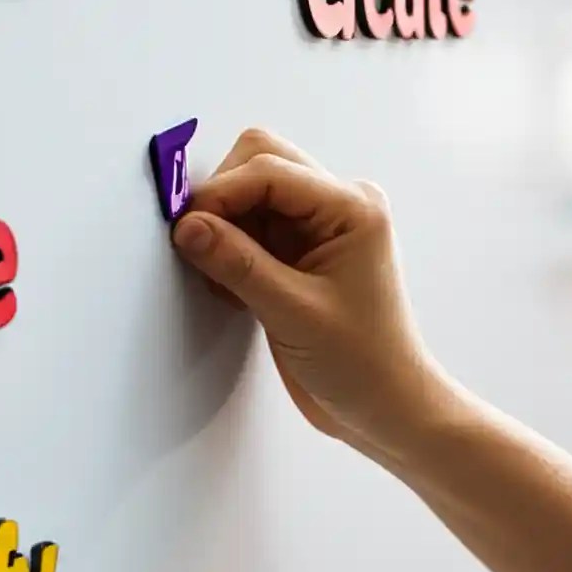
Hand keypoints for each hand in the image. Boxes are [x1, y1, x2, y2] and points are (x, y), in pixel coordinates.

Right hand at [171, 129, 447, 451]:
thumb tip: (188, 226)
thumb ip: (238, 264)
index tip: (185, 228)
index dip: (220, 193)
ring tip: (222, 278)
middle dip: (222, 198)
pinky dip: (230, 247)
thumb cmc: (362, 365)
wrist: (386, 408)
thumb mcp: (294, 313)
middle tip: (199, 245)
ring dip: (224, 225)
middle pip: (260, 162)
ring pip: (251, 193)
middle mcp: (338, 205)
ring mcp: (319, 227)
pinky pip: (252, 226)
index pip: (269, 170)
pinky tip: (233, 289)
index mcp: (352, 207)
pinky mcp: (300, 251)